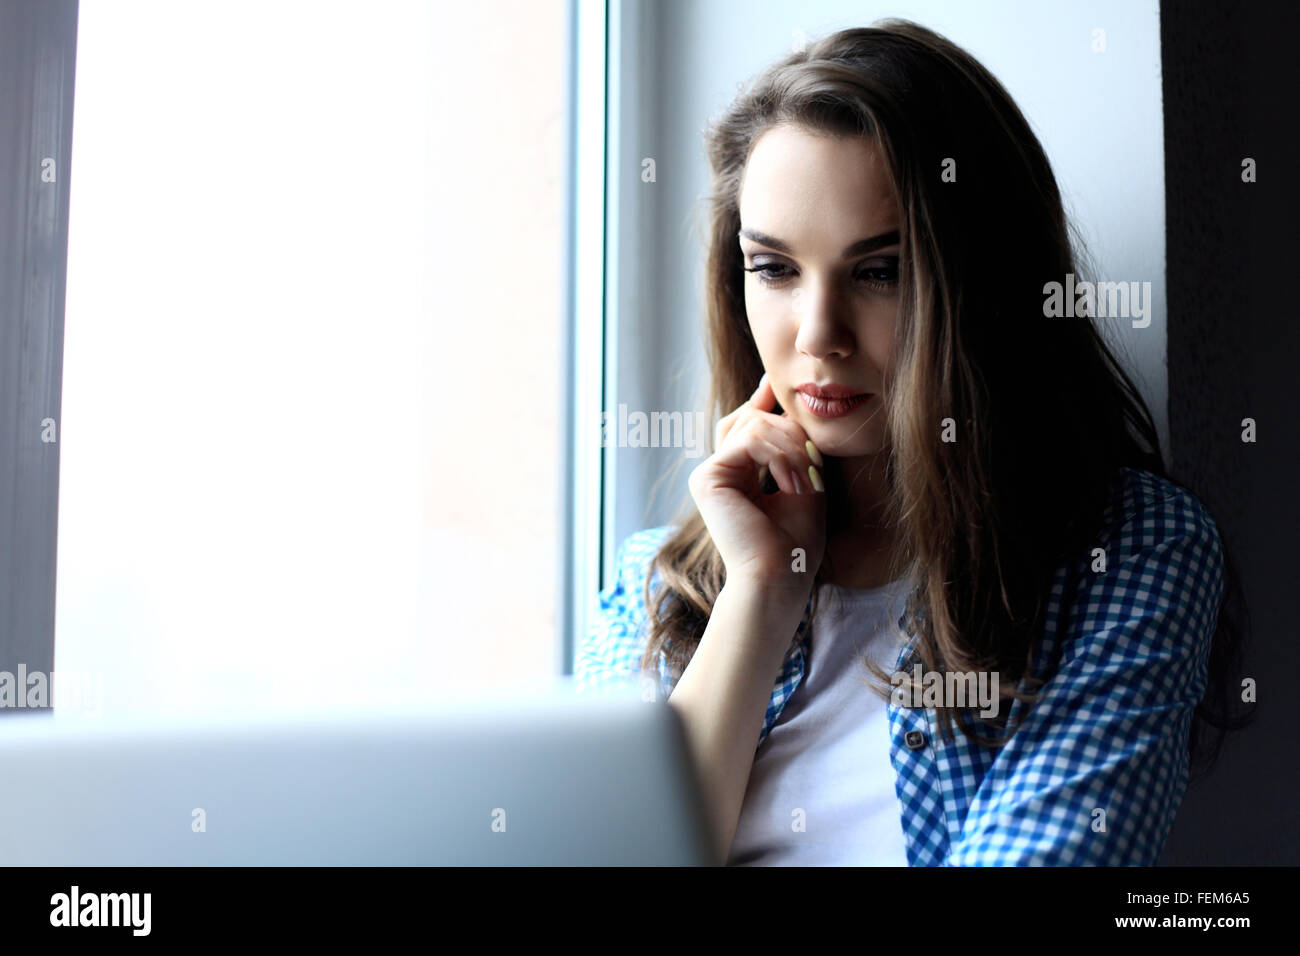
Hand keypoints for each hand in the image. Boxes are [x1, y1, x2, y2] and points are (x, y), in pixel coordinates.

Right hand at [688, 374, 826, 596]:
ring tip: (805, 480)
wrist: (780, 576)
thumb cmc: (795, 541)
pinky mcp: (706, 477)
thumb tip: (772, 390)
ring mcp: (709, 473)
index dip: (764, 402)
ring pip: (754, 424)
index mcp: (738, 473)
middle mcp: (719, 471)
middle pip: (753, 418)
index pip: (748, 423)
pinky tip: (790, 482)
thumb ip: (789, 442)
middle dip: (791, 432)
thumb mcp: (801, 479)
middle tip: (814, 464)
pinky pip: (747, 440)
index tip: (780, 387)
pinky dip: (778, 455)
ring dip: (790, 447)